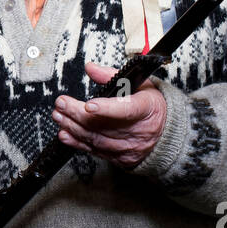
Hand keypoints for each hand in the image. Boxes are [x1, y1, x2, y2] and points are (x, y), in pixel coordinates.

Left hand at [51, 61, 166, 168]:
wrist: (167, 134)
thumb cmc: (152, 106)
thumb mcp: (140, 84)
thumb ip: (112, 76)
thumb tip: (91, 68)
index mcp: (147, 109)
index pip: (126, 110)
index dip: (106, 109)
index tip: (88, 104)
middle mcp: (139, 131)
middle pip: (105, 125)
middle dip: (78, 114)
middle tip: (61, 104)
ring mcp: (129, 147)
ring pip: (97, 139)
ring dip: (73, 127)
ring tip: (59, 116)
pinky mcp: (121, 159)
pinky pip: (96, 151)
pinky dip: (78, 142)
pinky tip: (65, 134)